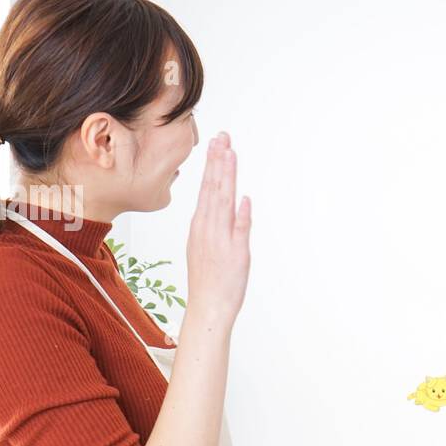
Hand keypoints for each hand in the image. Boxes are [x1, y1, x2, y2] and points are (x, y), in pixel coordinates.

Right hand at [186, 132, 251, 324]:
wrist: (208, 307)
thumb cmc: (208, 279)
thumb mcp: (204, 244)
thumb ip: (215, 222)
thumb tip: (228, 202)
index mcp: (201, 225)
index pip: (207, 188)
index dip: (213, 164)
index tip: (217, 143)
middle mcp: (208, 229)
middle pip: (213, 189)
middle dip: (218, 162)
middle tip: (223, 137)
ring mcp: (221, 241)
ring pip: (224, 204)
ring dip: (227, 179)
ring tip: (230, 155)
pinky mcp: (235, 255)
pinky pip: (239, 232)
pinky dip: (241, 215)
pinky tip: (244, 198)